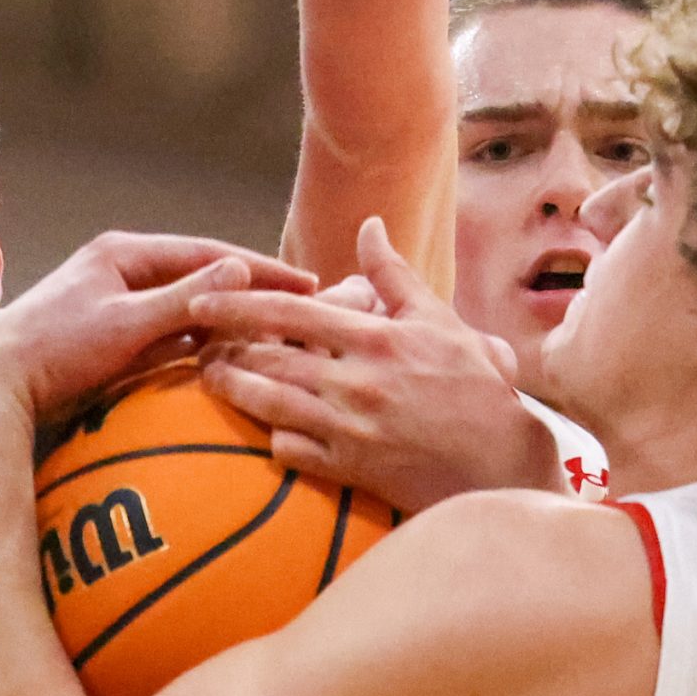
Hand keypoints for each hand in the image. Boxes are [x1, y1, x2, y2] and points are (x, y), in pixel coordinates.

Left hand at [0, 232, 316, 422]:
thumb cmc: (54, 349)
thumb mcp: (126, 323)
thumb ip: (184, 299)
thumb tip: (241, 269)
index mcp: (123, 253)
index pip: (208, 254)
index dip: (260, 269)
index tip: (306, 284)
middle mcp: (119, 269)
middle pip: (200, 275)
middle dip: (249, 290)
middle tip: (301, 306)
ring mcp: (113, 301)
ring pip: (184, 305)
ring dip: (225, 316)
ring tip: (273, 331)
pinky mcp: (107, 333)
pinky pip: (165, 331)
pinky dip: (197, 340)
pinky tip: (224, 358)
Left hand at [189, 216, 558, 513]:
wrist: (500, 463)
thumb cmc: (473, 386)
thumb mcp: (437, 321)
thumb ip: (393, 275)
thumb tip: (369, 226)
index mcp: (374, 338)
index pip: (290, 313)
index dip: (237, 305)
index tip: (201, 301)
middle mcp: (356, 381)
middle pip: (267, 359)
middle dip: (223, 350)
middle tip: (196, 344)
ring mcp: (350, 428)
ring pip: (269, 405)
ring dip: (232, 391)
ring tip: (209, 380)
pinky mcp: (350, 469)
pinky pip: (290, 451)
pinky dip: (270, 437)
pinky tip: (261, 427)